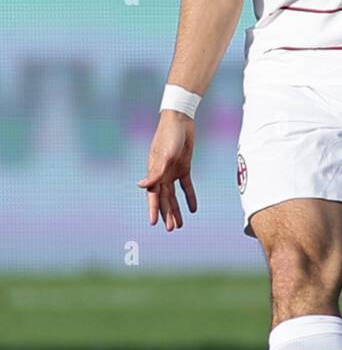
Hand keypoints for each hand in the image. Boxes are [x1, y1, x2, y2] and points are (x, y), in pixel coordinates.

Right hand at [137, 111, 197, 231]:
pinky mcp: (184, 167)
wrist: (180, 120)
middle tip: (172, 229)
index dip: (153, 209)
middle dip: (167, 214)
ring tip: (180, 224)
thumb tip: (140, 186)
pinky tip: (193, 208)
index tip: (153, 223)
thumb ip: (154, 172)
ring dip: (176, 209)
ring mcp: (172, 171)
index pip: (153, 195)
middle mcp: (162, 174)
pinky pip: (186, 185)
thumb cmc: (169, 135)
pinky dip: (189, 196)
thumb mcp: (163, 155)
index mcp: (154, 172)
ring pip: (174, 195)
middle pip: (164, 198)